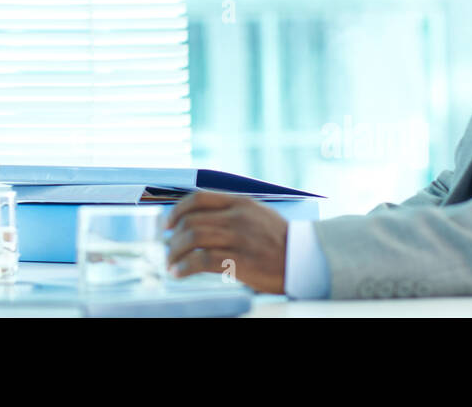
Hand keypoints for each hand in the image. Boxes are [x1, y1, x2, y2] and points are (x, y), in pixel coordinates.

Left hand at [164, 191, 287, 293]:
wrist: (304, 259)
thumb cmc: (278, 240)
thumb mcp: (256, 214)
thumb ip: (230, 212)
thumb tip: (197, 221)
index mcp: (240, 202)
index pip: (198, 198)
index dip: (177, 210)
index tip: (167, 223)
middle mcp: (237, 217)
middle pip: (191, 221)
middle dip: (173, 237)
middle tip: (167, 248)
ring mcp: (238, 238)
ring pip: (193, 239)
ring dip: (175, 252)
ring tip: (170, 263)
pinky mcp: (239, 261)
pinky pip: (202, 260)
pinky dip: (184, 267)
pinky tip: (178, 273)